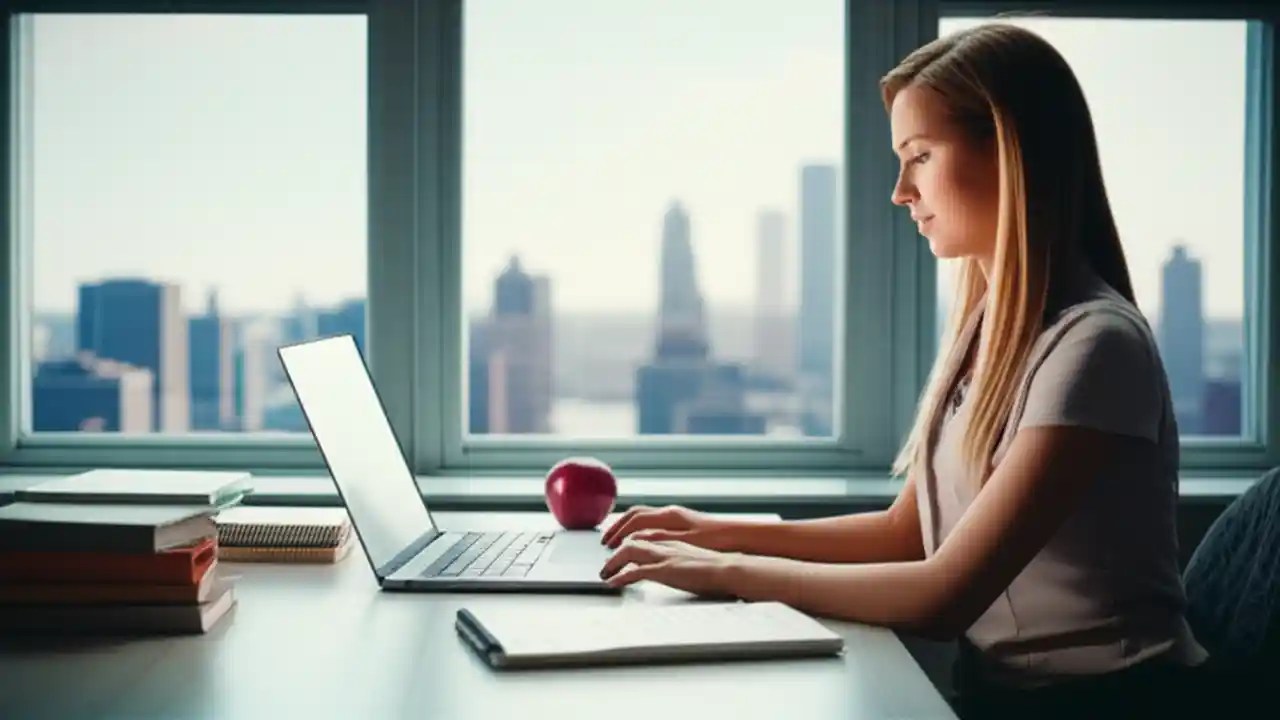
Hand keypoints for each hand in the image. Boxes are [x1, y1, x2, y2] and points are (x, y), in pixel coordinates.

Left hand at [598, 537, 738, 596]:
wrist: (728, 569)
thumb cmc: (716, 568)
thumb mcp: (691, 559)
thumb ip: (677, 560)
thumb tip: (668, 568)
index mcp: (672, 539)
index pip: (642, 534)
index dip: (626, 540)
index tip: (616, 549)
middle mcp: (665, 543)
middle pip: (631, 539)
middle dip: (614, 549)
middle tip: (604, 564)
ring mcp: (664, 555)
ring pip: (628, 551)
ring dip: (613, 562)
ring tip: (604, 574)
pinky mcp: (664, 570)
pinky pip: (635, 571)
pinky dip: (621, 577)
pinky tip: (613, 583)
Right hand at [600, 505, 724, 548]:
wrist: (739, 537)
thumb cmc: (715, 540)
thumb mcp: (684, 542)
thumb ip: (657, 539)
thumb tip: (633, 539)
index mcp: (668, 516)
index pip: (634, 520)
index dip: (618, 533)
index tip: (607, 545)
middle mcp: (670, 513)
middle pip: (635, 514)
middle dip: (618, 527)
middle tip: (606, 542)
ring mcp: (676, 516)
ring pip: (644, 517)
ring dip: (628, 527)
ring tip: (618, 541)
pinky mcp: (682, 523)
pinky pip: (653, 522)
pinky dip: (640, 529)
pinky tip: (640, 540)